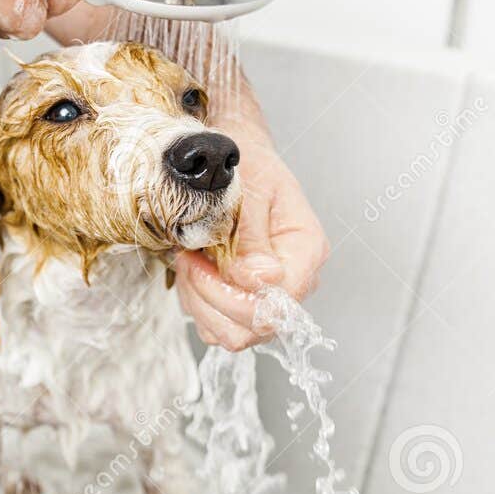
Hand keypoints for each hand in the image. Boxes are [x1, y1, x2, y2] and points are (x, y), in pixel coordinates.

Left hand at [173, 131, 328, 350]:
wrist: (238, 161)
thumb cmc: (248, 167)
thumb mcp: (250, 189)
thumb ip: (253, 236)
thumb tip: (259, 280)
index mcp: (305, 251)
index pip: (279, 305)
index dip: (236, 296)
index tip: (204, 263)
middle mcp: (293, 279)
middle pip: (254, 328)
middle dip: (211, 299)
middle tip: (190, 259)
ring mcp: (268, 294)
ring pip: (230, 332)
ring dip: (198, 301)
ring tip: (190, 259)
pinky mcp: (243, 299)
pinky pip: (215, 323)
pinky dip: (195, 302)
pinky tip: (192, 269)